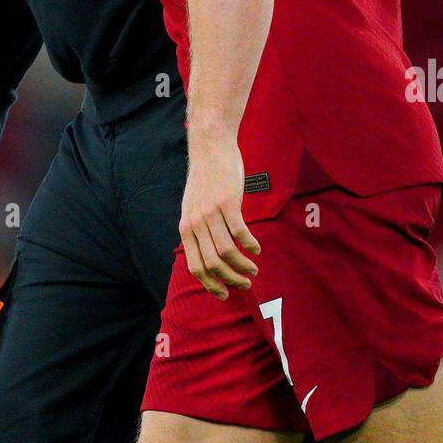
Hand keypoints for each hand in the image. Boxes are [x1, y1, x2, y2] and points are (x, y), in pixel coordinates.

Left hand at [179, 136, 260, 299]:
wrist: (210, 148)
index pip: (196, 266)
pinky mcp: (228, 202)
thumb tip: (209, 255)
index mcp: (186, 228)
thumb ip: (198, 229)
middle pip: (213, 263)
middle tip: (245, 285)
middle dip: (230, 280)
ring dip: (242, 266)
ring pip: (227, 252)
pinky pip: (240, 232)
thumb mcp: (193, 207)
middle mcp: (196, 222)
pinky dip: (250, 245)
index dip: (211, 285)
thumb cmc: (206, 180)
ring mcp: (211, 212)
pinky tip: (256, 249)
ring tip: (254, 270)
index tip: (225, 294)